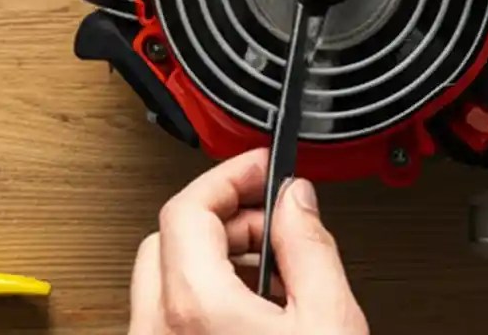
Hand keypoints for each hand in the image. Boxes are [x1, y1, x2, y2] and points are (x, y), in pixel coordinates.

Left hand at [128, 149, 367, 334]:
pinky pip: (167, 316)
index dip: (230, 176)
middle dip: (226, 218)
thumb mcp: (330, 320)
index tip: (262, 169)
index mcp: (194, 306)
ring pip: (164, 277)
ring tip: (274, 271)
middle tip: (275, 218)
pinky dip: (203, 298)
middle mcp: (158, 330)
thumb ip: (310, 246)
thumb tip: (295, 198)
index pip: (188, 207)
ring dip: (214, 259)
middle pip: (169, 237)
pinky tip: (254, 310)